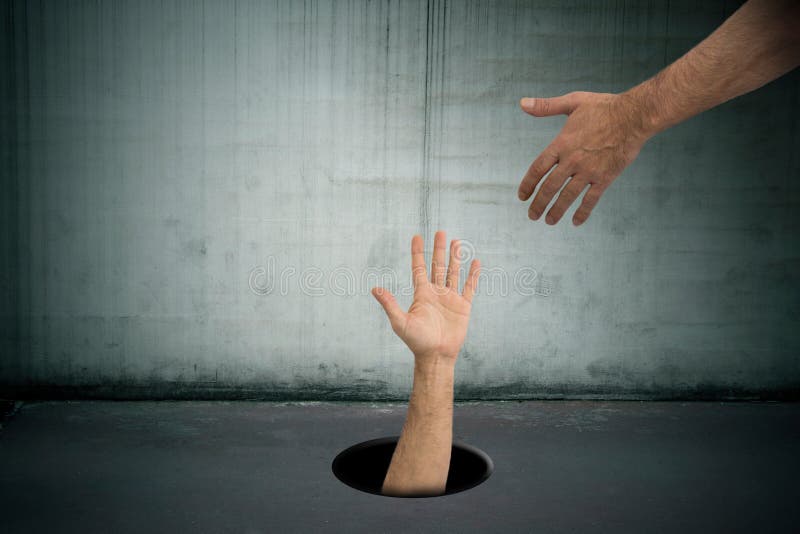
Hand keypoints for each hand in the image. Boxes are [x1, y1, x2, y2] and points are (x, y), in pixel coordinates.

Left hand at [372, 231, 479, 362]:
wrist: (436, 356)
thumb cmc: (416, 341)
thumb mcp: (400, 322)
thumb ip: (389, 304)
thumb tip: (374, 289)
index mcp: (421, 294)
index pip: (419, 268)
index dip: (418, 253)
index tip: (417, 237)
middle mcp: (436, 293)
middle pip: (437, 266)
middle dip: (439, 249)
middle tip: (441, 232)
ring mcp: (450, 299)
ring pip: (453, 273)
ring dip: (455, 258)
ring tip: (457, 242)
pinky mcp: (463, 306)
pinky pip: (469, 287)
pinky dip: (472, 275)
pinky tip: (475, 262)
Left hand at [517, 91, 652, 225]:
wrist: (635, 116)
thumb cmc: (604, 107)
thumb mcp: (573, 102)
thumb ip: (546, 106)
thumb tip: (522, 103)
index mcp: (562, 144)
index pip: (538, 168)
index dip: (528, 184)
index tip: (522, 196)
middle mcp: (572, 160)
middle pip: (549, 187)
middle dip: (538, 204)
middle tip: (532, 215)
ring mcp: (589, 171)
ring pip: (567, 197)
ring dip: (556, 211)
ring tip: (548, 221)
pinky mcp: (605, 178)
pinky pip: (591, 199)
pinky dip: (583, 212)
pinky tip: (576, 222)